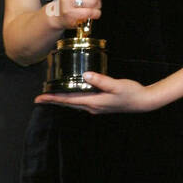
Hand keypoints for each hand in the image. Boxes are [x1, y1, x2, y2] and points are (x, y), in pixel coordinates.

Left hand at [35, 72, 154, 114]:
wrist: (143, 102)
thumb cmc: (131, 93)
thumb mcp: (116, 85)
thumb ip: (101, 80)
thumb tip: (85, 75)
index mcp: (93, 102)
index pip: (68, 100)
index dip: (53, 98)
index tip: (40, 98)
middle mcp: (92, 107)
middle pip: (67, 104)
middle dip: (53, 100)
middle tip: (39, 98)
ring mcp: (96, 107)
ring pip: (73, 104)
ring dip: (61, 100)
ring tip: (50, 95)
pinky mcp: (100, 104)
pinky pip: (81, 102)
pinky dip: (71, 98)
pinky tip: (71, 94)